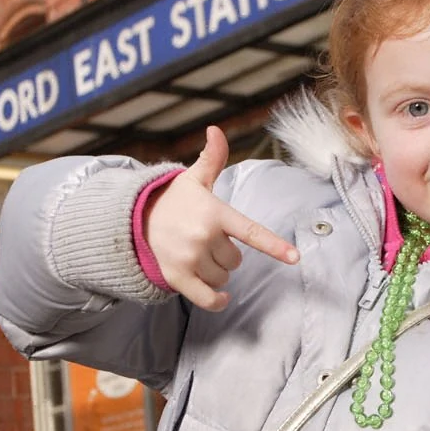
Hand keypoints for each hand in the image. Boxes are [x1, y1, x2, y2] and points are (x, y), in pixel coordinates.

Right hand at [144, 126, 298, 310]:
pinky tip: (221, 297)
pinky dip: (217, 300)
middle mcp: (203, 237)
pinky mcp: (177, 277)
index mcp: (214, 213)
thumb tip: (215, 130)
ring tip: (199, 255)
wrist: (135, 221)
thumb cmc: (174, 201)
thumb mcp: (194, 178)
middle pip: (236, 260)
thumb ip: (212, 158)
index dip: (274, 245)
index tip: (295, 257)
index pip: (250, 231)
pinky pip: (207, 298)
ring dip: (217, 271)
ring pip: (223, 277)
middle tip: (208, 241)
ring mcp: (190, 259)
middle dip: (227, 253)